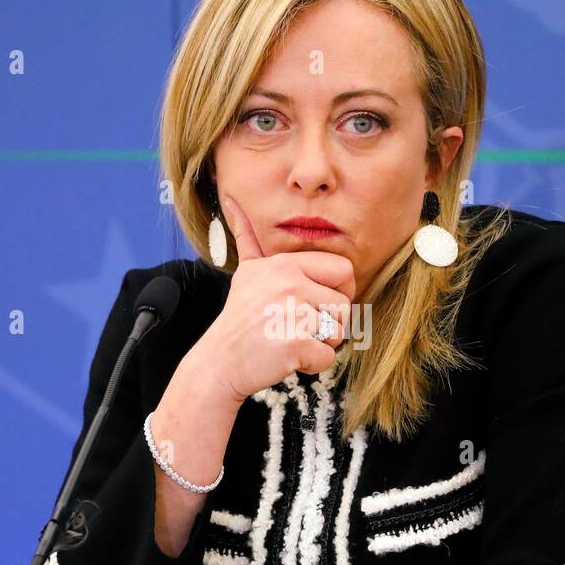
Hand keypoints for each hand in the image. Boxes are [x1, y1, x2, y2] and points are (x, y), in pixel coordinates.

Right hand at [194, 193, 356, 402]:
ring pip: (338, 332)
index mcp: (285, 264)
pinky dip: (311, 364)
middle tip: (299, 326)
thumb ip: (249, 238)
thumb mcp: (246, 272)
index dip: (337, 291)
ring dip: (320, 343)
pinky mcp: (295, 344)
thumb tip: (232, 200)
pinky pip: (327, 356)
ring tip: (289, 339)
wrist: (220, 361)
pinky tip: (287, 357)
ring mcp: (293, 313)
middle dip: (330, 321)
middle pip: (344, 304)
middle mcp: (289, 283)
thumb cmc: (240, 319)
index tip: (315, 303)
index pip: (343, 270)